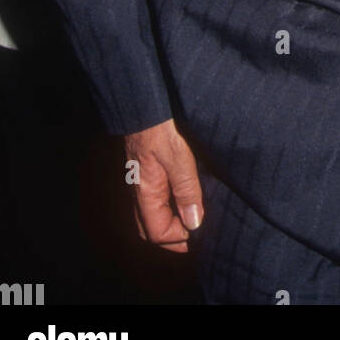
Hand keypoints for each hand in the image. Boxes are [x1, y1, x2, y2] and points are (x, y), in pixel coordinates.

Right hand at [124, 117, 203, 252]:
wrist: (143, 102)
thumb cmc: (159, 127)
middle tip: (197, 234)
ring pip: (151, 215)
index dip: (179, 237)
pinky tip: (185, 197)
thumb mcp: (178, 156)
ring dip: (171, 222)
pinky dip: (169, 206)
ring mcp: (142, 182)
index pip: (157, 234)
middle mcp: (139, 192)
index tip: (200, 228)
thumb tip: (194, 223)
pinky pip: (155, 199)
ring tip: (194, 218)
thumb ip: (186, 189)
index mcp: (145, 193)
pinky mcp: (148, 171)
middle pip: (150, 230)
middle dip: (173, 237)